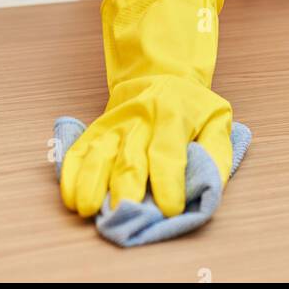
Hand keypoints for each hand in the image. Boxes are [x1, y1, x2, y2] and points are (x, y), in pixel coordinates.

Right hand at [59, 0, 234, 217]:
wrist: (161, 75)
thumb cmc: (191, 108)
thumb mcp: (217, 120)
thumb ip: (216, 153)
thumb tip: (206, 187)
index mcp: (173, 114)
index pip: (168, 151)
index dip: (169, 182)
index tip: (170, 210)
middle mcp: (140, 118)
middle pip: (130, 155)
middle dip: (126, 187)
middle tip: (125, 213)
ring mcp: (114, 123)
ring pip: (99, 153)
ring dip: (91, 182)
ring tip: (89, 210)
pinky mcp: (96, 130)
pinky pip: (80, 151)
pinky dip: (71, 175)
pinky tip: (71, 197)